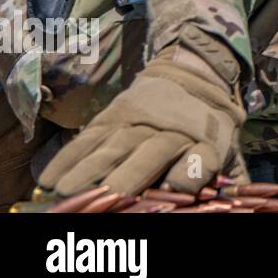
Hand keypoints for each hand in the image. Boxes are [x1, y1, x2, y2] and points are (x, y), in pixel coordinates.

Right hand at [39, 32, 246, 197]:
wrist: (194, 78)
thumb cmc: (207, 128)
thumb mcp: (223, 149)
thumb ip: (217, 175)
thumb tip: (227, 200)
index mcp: (202, 143)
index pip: (196, 164)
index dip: (184, 177)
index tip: (168, 192)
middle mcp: (169, 131)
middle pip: (147, 156)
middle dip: (126, 177)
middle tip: (105, 199)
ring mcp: (138, 122)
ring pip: (111, 147)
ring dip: (86, 171)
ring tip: (65, 192)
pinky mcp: (113, 115)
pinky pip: (88, 138)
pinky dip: (68, 157)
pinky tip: (50, 178)